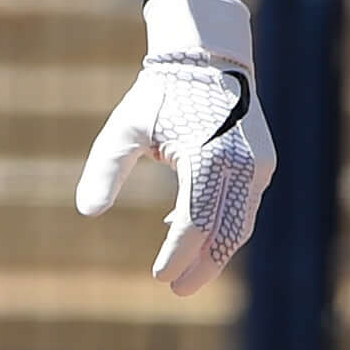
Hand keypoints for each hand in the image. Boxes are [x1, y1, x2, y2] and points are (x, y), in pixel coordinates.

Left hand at [76, 0, 274, 298]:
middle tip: (176, 291)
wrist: (206, 59)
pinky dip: (222, 227)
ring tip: (187, 275)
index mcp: (208, 157)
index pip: (194, 223)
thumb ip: (105, 169)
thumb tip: (87, 211)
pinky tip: (189, 234)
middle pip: (223, 232)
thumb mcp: (124, 129)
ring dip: (215, 253)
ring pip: (239, 224)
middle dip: (201, 266)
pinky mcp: (263, 165)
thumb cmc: (160, 94)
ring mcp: (257, 166)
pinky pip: (244, 207)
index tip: (158, 277)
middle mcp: (241, 164)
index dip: (176, 255)